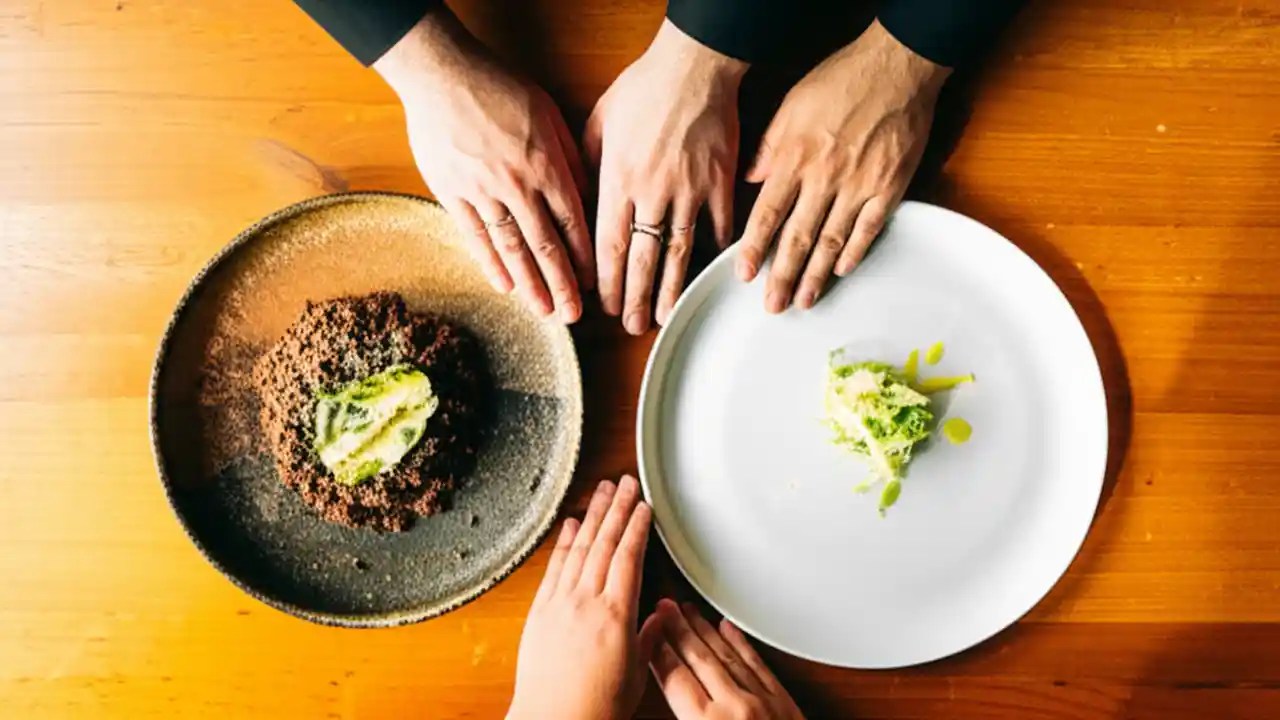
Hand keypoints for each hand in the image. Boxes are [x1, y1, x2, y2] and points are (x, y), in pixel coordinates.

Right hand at [375, 9, 593, 321]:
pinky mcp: (451, 193)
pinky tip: (504, 286)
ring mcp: (481, 192)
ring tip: (543, 312)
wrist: (441, 73)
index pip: (573, 222)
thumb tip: (586, 195)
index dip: (584, 257)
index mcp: (546, 165)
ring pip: (511, 247)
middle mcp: (517, 185)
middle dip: (562, 284)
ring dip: (530, 284)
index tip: (594, 283)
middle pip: (545, 245)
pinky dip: (490, 263)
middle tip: (575, 316)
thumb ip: (569, 156)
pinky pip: (474, 236)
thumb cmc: (498, 86)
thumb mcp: (548, 112)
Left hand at [507, 477, 658, 719]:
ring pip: (580, 548)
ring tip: (602, 491)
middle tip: (626, 482)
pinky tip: (571, 524)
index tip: (645, 506)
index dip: (638, 527)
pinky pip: (554, 568)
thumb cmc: (597, 708)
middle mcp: (586, 602)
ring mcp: (560, 604)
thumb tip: (658, 616)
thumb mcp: (637, 674)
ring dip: (592, 516)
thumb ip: (648, 639)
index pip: (629, 557)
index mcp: (616, 616)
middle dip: (617, 508)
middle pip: (605, 543)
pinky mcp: (540, 612)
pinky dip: (563, 543)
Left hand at [585, 20, 746, 333]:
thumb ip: (587, 165)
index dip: (605, 282)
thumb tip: (578, 199)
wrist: (694, 67)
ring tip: (661, 316)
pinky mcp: (720, 184)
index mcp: (618, 180)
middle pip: (640, 259)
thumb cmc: (645, 88)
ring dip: (668, 290)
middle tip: (630, 327)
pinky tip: (708, 278)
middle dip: (633, 299)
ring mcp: (689, 192)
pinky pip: (719, 229)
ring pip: (677, 253)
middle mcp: (652, 194)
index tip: (602, 305)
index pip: (607, 245)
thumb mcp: (598, 123)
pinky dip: (714, 255)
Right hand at [650, 600, 804, 718]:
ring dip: (705, 629)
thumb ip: (685, 717)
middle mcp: (735, 706)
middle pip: (699, 657)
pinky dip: (741, 643)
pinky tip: (729, 628)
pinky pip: (758, 665)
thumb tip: (672, 697)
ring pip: (727, 655)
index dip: (659, 651)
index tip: (648, 632)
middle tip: (665, 606)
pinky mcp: (784, 703)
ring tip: (689, 610)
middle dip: (678, 629)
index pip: (674, 677)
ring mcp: (762, 701)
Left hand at [737, 20, 951, 312]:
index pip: (767, 214)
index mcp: (795, 158)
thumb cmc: (841, 80)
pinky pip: (869, 228)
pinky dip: (854, 252)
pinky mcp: (890, 187)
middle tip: (772, 306)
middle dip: (782, 276)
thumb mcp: (790, 105)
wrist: (896, 67)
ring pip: (832, 241)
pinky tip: (841, 271)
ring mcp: (859, 185)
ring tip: (803, 301)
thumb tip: (750, 180)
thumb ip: (768, 147)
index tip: (744, 275)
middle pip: (798, 237)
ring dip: (815, 275)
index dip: (755, 248)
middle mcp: (825, 177)